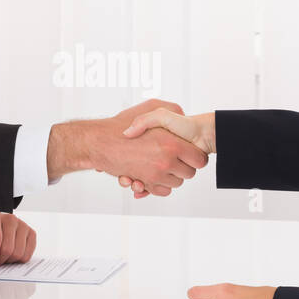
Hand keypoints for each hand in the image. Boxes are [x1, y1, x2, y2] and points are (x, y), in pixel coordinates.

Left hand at [0, 211, 35, 267]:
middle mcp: (10, 219)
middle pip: (8, 248)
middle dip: (0, 259)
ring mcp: (22, 225)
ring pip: (19, 252)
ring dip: (9, 260)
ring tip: (2, 256)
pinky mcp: (30, 233)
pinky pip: (28, 254)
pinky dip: (19, 259)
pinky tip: (11, 254)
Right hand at [48, 99, 208, 195]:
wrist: (98, 142)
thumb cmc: (121, 124)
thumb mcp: (150, 107)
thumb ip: (171, 109)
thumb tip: (183, 115)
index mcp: (172, 143)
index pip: (199, 159)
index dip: (195, 156)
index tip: (189, 153)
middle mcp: (166, 161)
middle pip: (189, 174)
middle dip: (183, 167)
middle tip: (175, 158)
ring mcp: (155, 174)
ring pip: (176, 183)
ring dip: (170, 177)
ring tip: (160, 165)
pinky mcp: (144, 182)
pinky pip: (162, 191)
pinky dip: (158, 186)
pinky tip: (152, 173)